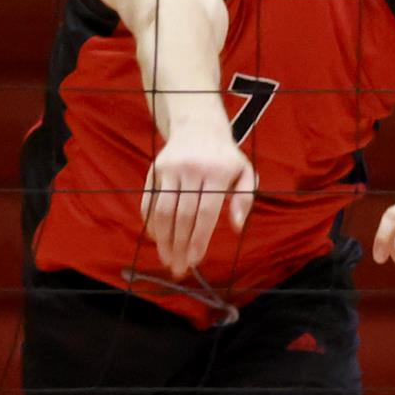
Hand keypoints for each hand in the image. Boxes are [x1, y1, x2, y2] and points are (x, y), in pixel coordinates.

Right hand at [142, 117, 255, 277]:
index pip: (206, 212)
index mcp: (217, 172)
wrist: (199, 126)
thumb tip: (238, 226)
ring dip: (163, 238)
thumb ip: (245, 199)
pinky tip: (155, 238)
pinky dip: (150, 221)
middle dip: (179, 245)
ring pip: (163, 209)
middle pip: (183, 215)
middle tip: (178, 268)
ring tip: (166, 258)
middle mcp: (192, 169)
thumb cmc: (225, 157)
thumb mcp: (244, 172)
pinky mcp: (156, 168)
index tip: (194, 260)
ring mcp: (171, 168)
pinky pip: (149, 199)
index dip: (198, 239)